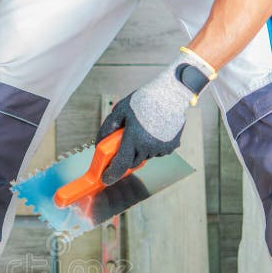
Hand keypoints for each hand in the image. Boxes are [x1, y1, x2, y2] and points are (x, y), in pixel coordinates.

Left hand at [97, 48, 215, 184]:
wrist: (171, 93)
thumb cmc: (144, 100)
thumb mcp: (120, 111)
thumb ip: (107, 129)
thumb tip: (99, 144)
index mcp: (134, 138)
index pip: (121, 164)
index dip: (112, 174)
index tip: (106, 179)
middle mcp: (148, 146)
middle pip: (133, 161)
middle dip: (127, 155)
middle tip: (126, 141)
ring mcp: (161, 147)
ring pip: (146, 156)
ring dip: (141, 149)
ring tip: (143, 130)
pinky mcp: (172, 146)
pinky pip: (158, 152)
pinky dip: (153, 146)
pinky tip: (154, 131)